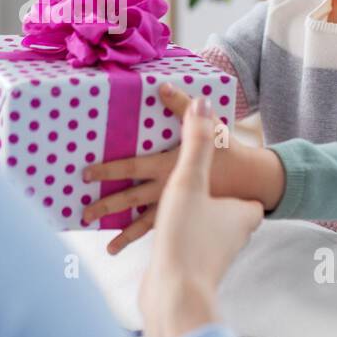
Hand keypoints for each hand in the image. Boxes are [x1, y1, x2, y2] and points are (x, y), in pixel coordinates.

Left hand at [81, 82, 240, 253]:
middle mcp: (168, 190)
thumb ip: (183, 106)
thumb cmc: (229, 149)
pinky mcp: (186, 217)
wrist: (253, 181)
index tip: (86, 174)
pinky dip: (147, 239)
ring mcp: (177, 208)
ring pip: (145, 224)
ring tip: (108, 250)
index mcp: (170, 167)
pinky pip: (161, 231)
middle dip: (106, 207)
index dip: (108, 170)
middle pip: (130, 200)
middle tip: (83, 214)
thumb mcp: (209, 124)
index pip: (131, 167)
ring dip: (125, 236)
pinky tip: (135, 247)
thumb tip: (162, 86)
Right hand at [139, 96, 264, 336]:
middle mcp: (228, 235)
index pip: (252, 199)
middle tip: (183, 182)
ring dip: (167, 215)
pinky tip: (123, 242)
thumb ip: (196, 139)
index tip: (230, 171)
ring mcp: (207, 253)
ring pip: (189, 223)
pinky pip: (167, 239)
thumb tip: (202, 101)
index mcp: (240, 214)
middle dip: (203, 196)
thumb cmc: (189, 237)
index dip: (245, 187)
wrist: (175, 297)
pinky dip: (151, 235)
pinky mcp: (183, 264)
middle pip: (221, 208)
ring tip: (149, 207)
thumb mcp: (191, 178)